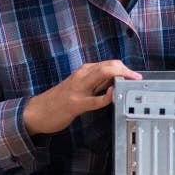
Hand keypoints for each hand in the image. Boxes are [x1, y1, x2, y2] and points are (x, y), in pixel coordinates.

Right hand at [23, 60, 141, 135]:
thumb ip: (96, 83)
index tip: (134, 75)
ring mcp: (78, 88)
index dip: (124, 68)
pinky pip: (95, 99)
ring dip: (121, 77)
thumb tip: (115, 81)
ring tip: (132, 82)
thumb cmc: (59, 99)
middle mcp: (82, 76)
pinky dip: (107, 96)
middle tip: (137, 78)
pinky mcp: (75, 103)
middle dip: (126, 70)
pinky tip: (113, 95)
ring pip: (103, 74)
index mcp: (84, 71)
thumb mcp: (79, 86)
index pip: (108, 63)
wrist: (37, 111)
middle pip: (109, 65)